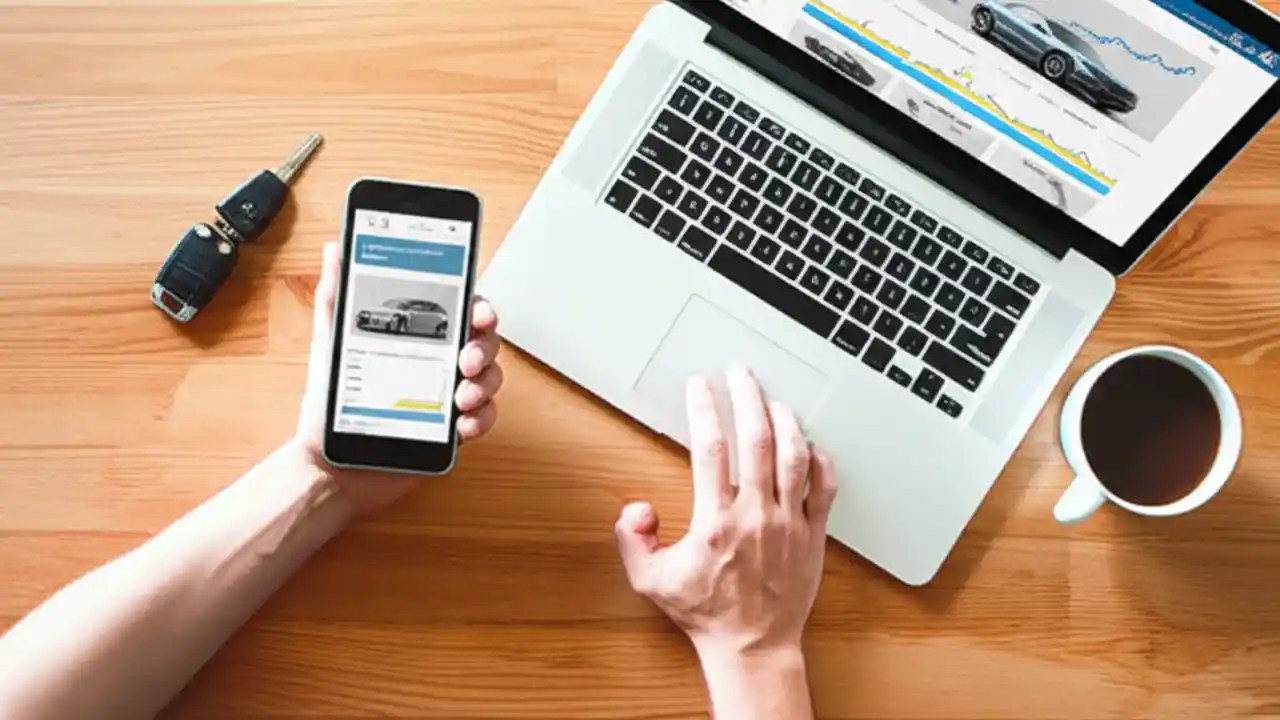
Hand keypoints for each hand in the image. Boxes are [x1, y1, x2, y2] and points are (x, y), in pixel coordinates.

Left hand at [291, 242, 504, 517]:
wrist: (329, 467)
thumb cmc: (329, 408)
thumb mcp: (330, 345)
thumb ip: (336, 296)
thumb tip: (335, 250)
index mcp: (415, 339)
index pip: (457, 310)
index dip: (477, 306)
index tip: (479, 310)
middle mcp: (437, 363)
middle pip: (482, 341)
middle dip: (485, 346)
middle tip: (468, 358)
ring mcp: (447, 396)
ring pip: (490, 378)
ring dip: (486, 382)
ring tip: (462, 395)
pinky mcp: (452, 431)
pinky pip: (483, 418)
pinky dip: (481, 417)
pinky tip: (463, 422)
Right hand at [614, 365, 837, 656]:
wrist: (752, 647)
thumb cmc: (705, 614)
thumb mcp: (651, 581)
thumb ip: (632, 540)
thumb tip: (635, 508)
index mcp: (716, 521)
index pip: (710, 448)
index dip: (704, 409)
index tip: (700, 387)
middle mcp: (755, 515)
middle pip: (756, 439)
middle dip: (748, 396)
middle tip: (741, 373)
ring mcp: (789, 524)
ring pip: (794, 456)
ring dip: (785, 421)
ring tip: (775, 400)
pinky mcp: (813, 536)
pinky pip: (825, 487)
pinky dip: (819, 460)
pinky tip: (809, 444)